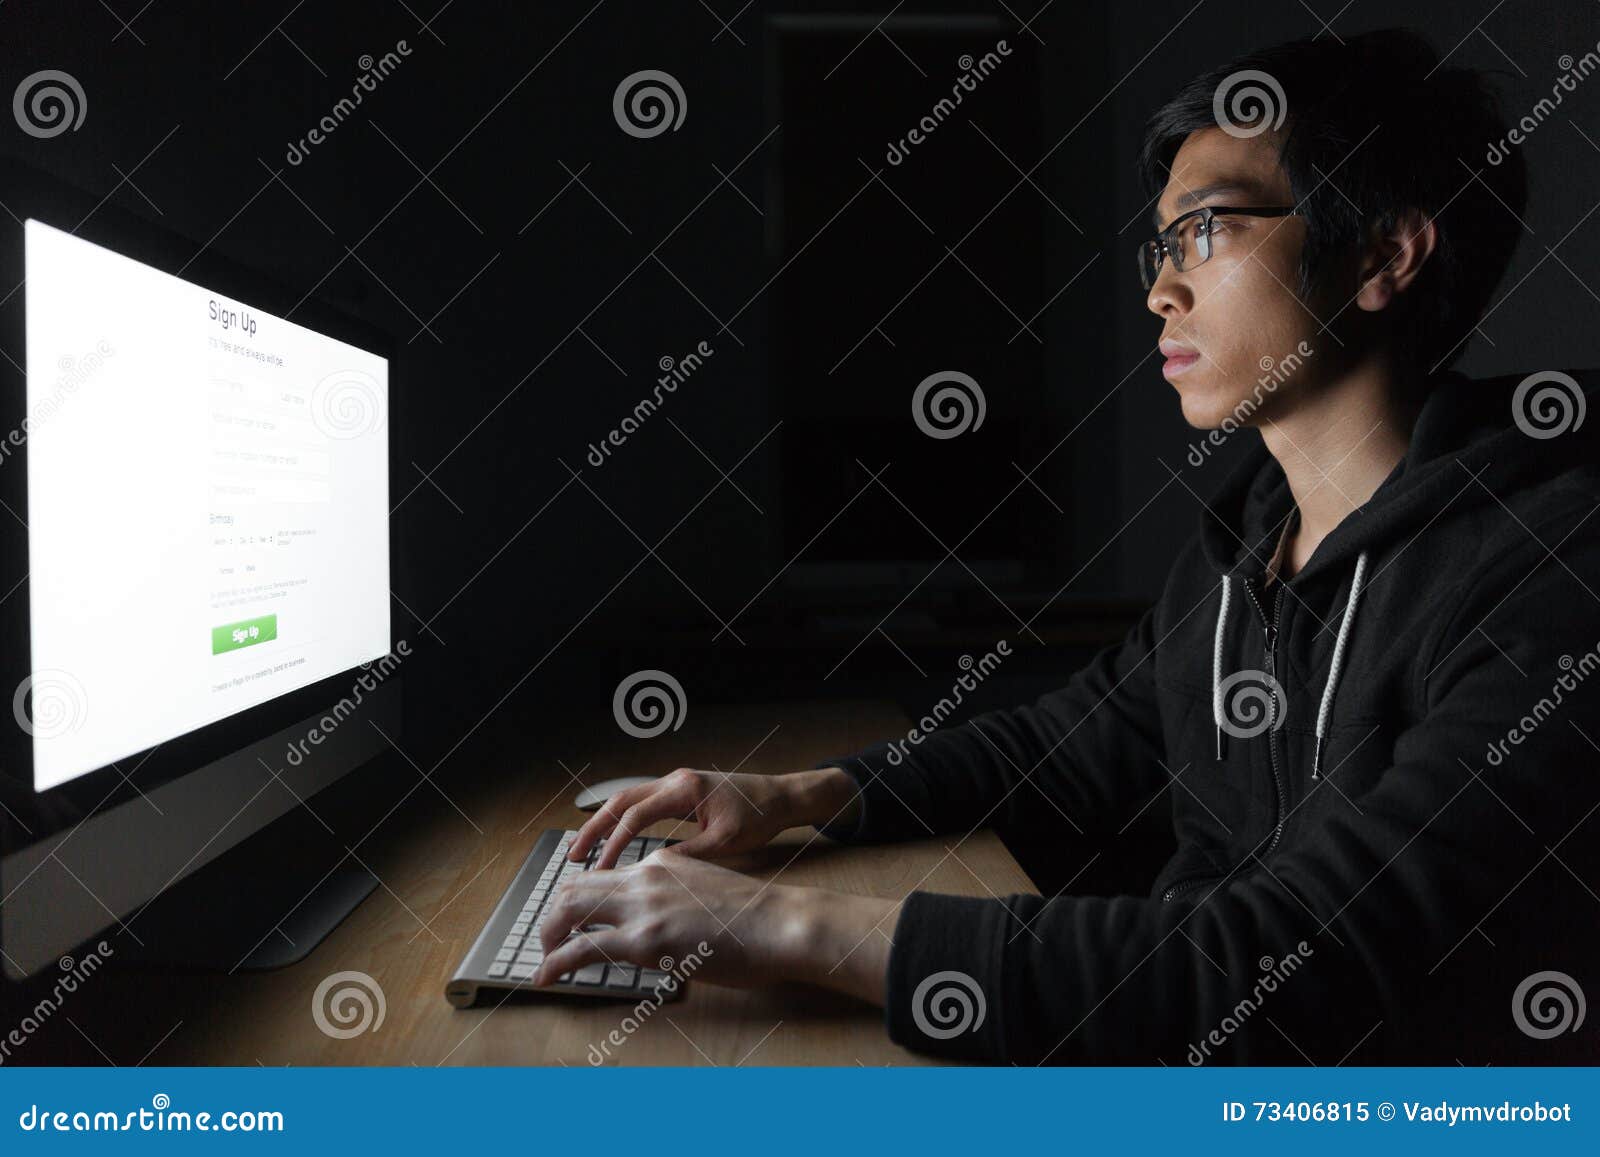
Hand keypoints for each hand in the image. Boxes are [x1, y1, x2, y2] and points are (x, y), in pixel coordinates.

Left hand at [532, 848, 896, 1002]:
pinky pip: (582, 948)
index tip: (569, 918)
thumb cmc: (755, 917)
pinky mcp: (643, 939)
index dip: (579, 898)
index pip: (604, 875)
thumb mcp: (706, 890)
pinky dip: (556, 962)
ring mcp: (642, 906)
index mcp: (661, 862)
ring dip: (548, 936)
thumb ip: (676, 897)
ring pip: (570, 911)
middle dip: (553, 915)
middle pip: (576, 887)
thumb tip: (660, 924)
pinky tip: (546, 976)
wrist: (778, 923)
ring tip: (542, 959)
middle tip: (546, 939)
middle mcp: (644, 876)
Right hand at [568, 766, 857, 869]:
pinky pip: (642, 803)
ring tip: (584, 849)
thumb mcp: (726, 842)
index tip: (600, 869)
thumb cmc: (760, 815)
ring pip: (628, 799)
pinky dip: (622, 819)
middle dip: (594, 828)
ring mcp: (676, 783)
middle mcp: (675, 780)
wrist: (782, 796)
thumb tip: (652, 870)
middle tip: (573, 856)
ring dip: (604, 822)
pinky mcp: (681, 792)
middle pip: (621, 801)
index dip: (613, 844)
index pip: (635, 816)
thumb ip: (689, 854)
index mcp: (684, 790)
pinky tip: (613, 837)